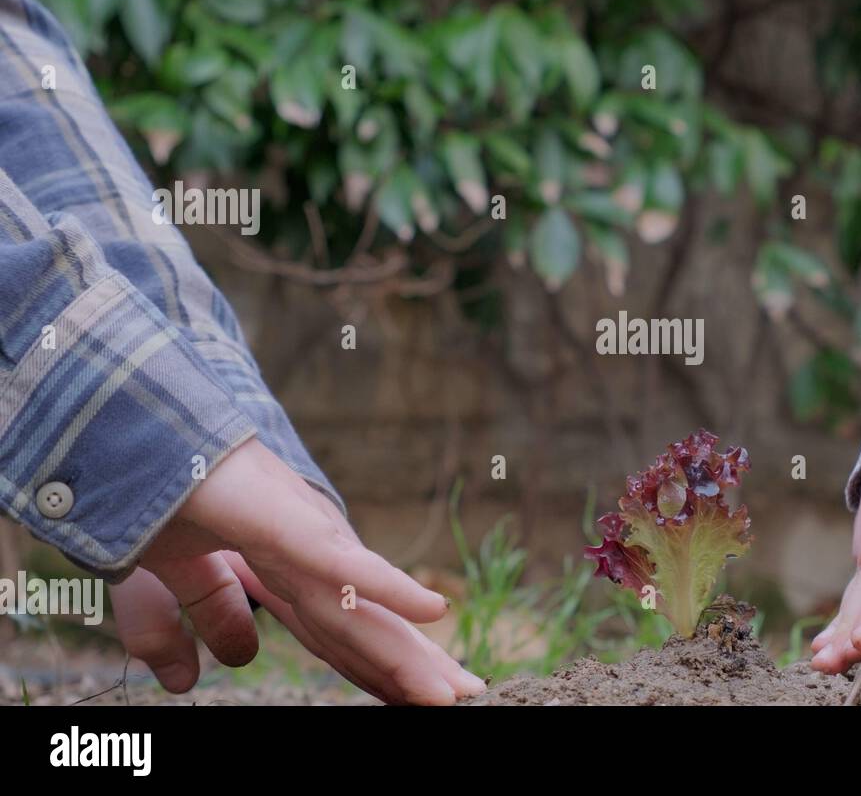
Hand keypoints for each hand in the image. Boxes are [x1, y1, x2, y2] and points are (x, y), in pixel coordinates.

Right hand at [108, 438, 484, 704]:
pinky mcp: (287, 520)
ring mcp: (303, 534)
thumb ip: (200, 617)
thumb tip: (205, 674)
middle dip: (407, 670)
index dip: (373, 668)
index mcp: (284, 566)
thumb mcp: (172, 575)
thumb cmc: (156, 487)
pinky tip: (433, 609)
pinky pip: (341, 562)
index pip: (338, 631)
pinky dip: (387, 588)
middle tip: (462, 700)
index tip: (413, 699)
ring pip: (363, 611)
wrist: (131, 425)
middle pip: (364, 628)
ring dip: (409, 655)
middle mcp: (307, 554)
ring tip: (456, 691)